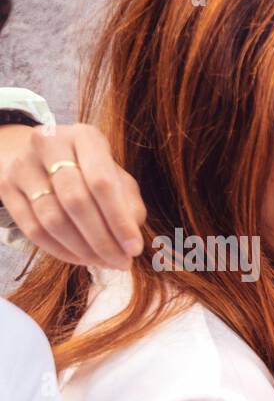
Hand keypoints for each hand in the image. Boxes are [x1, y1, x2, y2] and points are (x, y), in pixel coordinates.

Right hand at [0, 122, 144, 268]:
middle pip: (75, 201)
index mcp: (85, 137)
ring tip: (105, 262)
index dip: (119, 221)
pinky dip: (61, 251)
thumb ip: (130, 206)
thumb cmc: (92, 172)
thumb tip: (130, 242)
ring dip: (82, 249)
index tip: (134, 249)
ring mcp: (22, 164)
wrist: (42, 157)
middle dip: (102, 240)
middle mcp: (49, 143)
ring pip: (52, 219)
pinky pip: (33, 229)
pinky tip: (81, 258)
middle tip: (121, 263)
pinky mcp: (5, 186)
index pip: (102, 182)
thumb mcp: (118, 180)